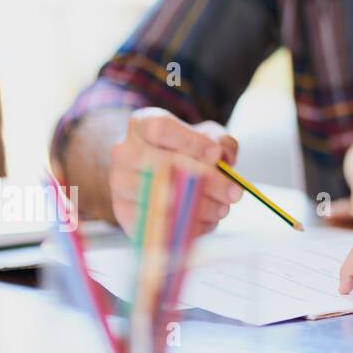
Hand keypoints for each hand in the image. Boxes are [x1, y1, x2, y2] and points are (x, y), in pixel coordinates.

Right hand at [109, 108, 241, 237]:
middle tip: (233, 192)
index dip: (191, 143)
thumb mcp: (207, 136)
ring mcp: (119, 185)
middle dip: (205, 182)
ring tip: (223, 209)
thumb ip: (221, 142)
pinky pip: (155, 226)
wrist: (156, 170)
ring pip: (159, 199)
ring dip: (198, 208)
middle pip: (161, 167)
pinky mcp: (123, 214)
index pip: (161, 129)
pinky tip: (207, 222)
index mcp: (142, 124)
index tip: (217, 154)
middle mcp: (124, 153)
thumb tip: (224, 157)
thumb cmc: (186, 150)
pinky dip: (186, 227)